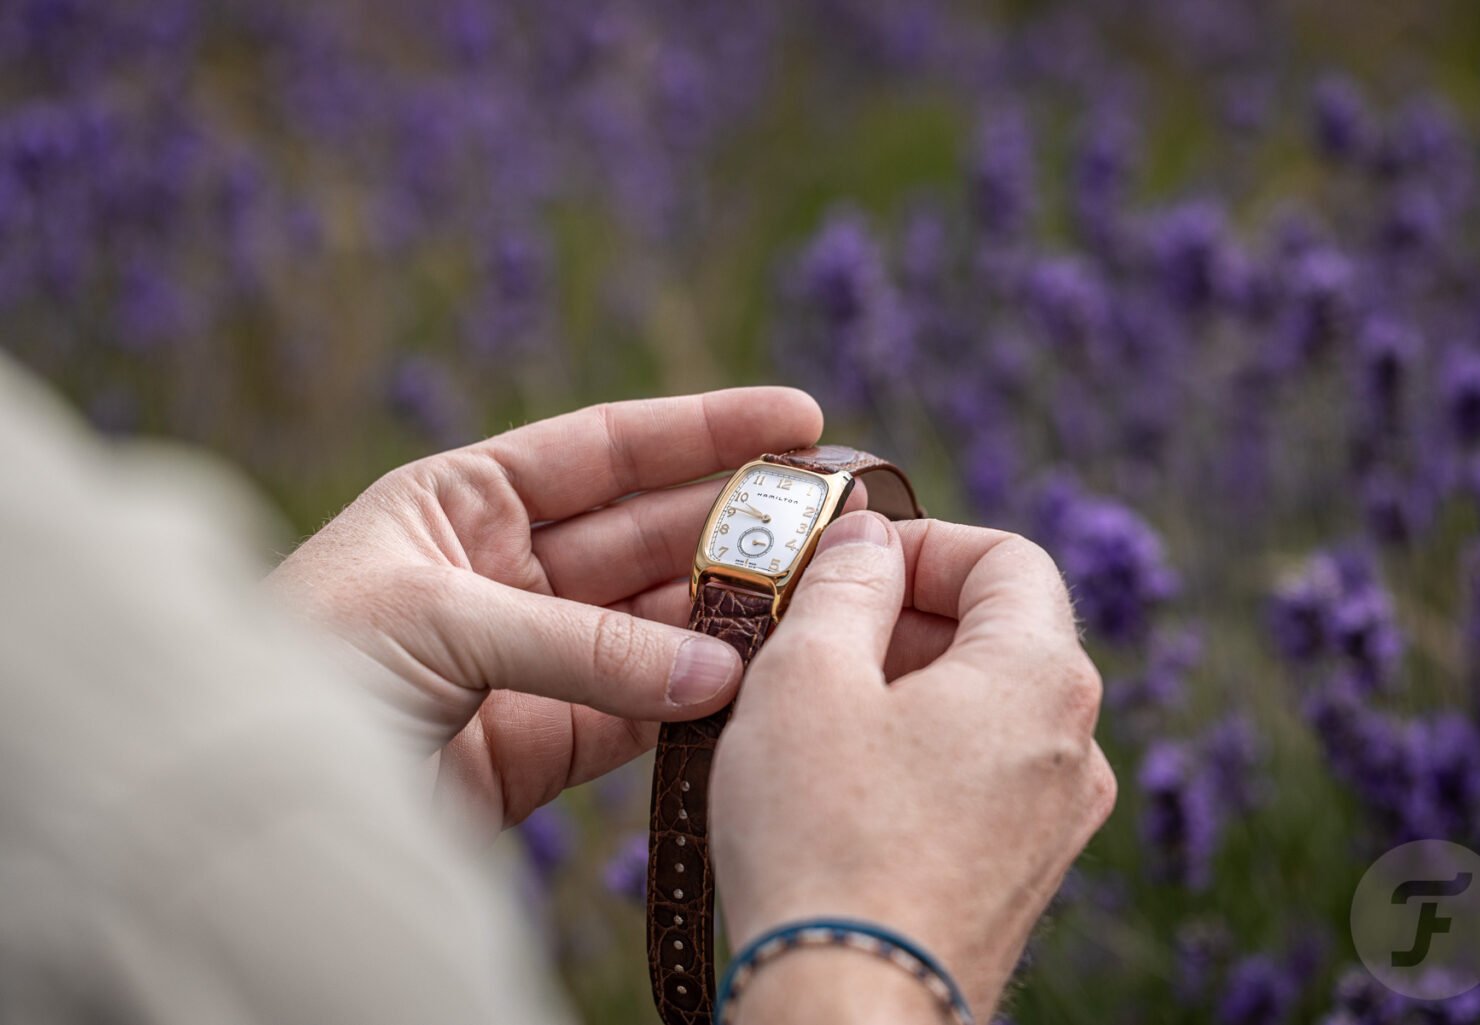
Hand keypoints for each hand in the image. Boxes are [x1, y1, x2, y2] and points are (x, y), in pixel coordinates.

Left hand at [268, 388, 822, 838]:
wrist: (240, 806)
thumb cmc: (301, 670)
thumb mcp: (435, 619)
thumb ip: (580, 643)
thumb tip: (715, 672)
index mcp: (464, 500)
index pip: (606, 449)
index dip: (704, 428)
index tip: (800, 415)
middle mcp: (508, 571)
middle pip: (649, 533)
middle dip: (739, 523)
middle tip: (837, 520)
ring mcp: (533, 658)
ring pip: (658, 623)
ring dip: (733, 614)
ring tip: (823, 602)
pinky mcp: (542, 747)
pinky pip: (641, 712)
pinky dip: (698, 702)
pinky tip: (758, 683)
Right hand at [710, 511, 1117, 1020]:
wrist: (850, 1008)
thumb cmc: (824, 841)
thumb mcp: (807, 674)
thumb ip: (844, 582)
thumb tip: (867, 539)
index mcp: (1042, 676)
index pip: (1008, 557)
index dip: (923, 542)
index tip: (849, 561)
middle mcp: (1075, 746)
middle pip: (1000, 632)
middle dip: (903, 613)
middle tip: (811, 630)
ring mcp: (1057, 819)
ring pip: (986, 707)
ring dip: (904, 684)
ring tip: (814, 707)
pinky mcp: (1023, 876)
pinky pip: (981, 775)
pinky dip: (920, 750)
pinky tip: (842, 779)